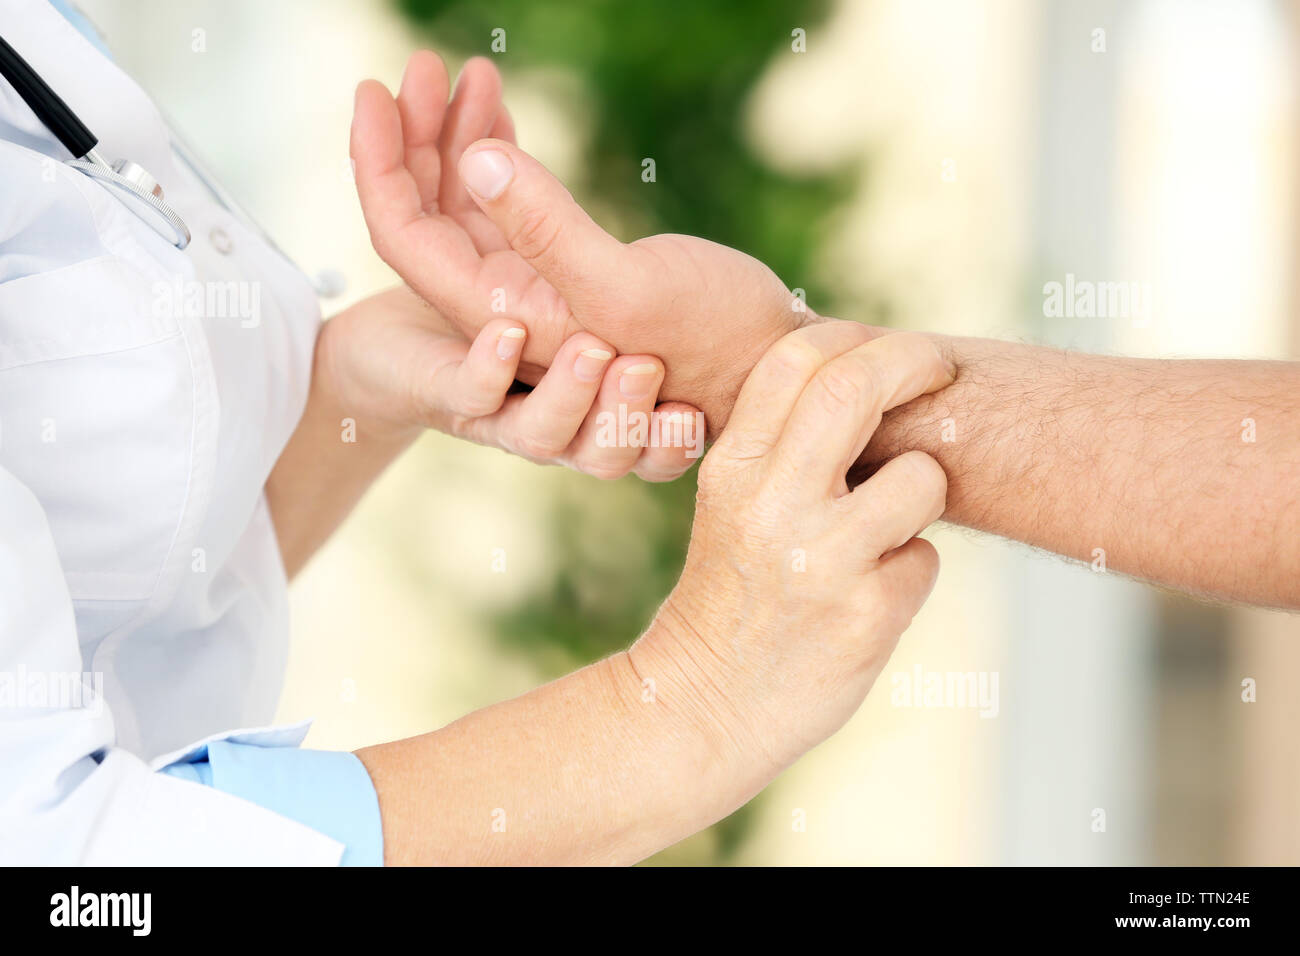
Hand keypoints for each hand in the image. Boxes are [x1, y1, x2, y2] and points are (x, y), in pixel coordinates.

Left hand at [317, 287, 704, 481]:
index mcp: (604, 404)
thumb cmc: (508, 305)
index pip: (656, 441)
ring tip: (592, 353)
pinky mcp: (447, 392)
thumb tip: (695, 267)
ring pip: (545, 432)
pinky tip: (506, 333)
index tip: (697, 413)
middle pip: (607, 451)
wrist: (399, 331)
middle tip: (647, 370)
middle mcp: (560, 421)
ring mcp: (505, 414)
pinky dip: (490, 368)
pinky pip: (472, 394)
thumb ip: (615, 267)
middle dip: (632, 419)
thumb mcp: (577, 273)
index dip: (677, 441)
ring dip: (571, 396)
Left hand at [350, 51, 811, 437]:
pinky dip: (499, 154)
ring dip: (457, 136)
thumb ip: (545, 230)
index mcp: (508, 318)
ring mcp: (537, 289)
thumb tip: (472, 161)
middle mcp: (509, 310)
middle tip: (428, 65)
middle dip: (414, 137)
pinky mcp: (568, 272)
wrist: (777, 361)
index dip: (378, 163)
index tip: (372, 88)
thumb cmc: (715, 338)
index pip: (405, 239)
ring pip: (465, 206)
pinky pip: (506, 207)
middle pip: (426, 217)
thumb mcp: (628, 284)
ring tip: (467, 72)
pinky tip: (498, 109)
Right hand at [628, 324, 953, 781]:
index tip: (893, 351)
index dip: (860, 338)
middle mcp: (772, 505)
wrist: (708, 703)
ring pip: (922, 480)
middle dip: (915, 363)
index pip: (796, 358)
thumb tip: (871, 369)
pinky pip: (926, 558)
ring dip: (923, 494)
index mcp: (733, 469)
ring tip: (885, 529)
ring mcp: (822, 560)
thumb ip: (785, 442)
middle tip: (940, 371)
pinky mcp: (867, 614)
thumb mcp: (735, 502)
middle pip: (857, 388)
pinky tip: (866, 598)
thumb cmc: (734, 590)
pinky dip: (909, 570)